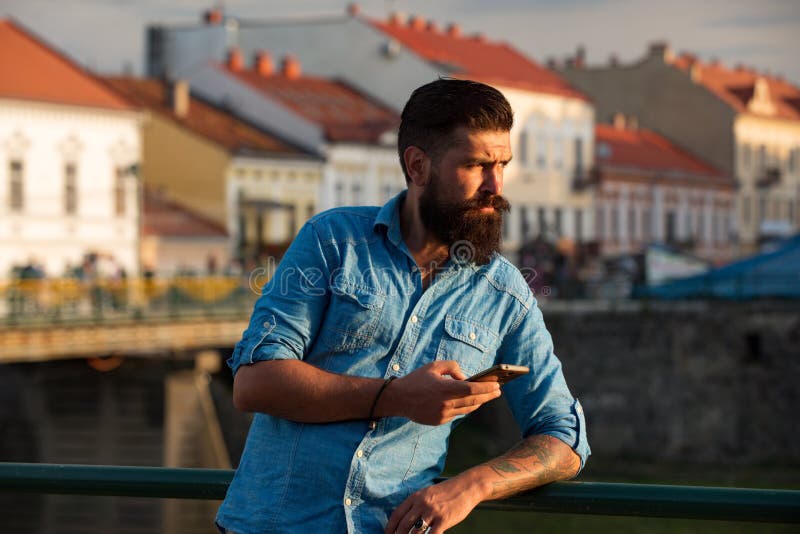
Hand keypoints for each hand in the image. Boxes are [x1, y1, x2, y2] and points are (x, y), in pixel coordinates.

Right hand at [378, 360, 500, 424]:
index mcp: (444, 388)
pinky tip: (471, 403)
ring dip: (478, 403)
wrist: (398, 398)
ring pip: (467, 409)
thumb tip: (466, 378)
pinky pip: (457, 414)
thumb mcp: (434, 366)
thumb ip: (452, 367)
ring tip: (486, 397)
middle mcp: (445, 403)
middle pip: (473, 401)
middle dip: (488, 396)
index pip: (472, 389)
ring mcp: (443, 414)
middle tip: (498, 391)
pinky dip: (465, 408)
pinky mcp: (439, 421)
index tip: (497, 385)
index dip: (486, 388)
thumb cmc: (417, 379)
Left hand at [385, 477, 480, 533]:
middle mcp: (422, 503)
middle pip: (403, 525)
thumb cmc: (447, 492)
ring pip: (415, 533)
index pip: (397, 514)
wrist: (467, 487)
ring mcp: (433, 512)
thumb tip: (406, 519)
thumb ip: (417, 504)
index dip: (390, 527)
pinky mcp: (444, 519)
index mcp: (416, 496)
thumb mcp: (428, 493)